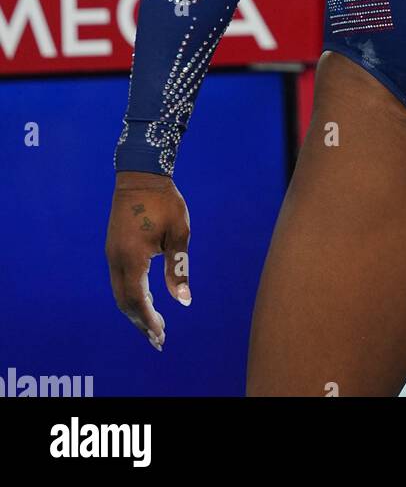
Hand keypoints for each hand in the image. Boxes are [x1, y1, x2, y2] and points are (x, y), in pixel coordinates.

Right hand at [105, 171, 191, 349]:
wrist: (140, 174)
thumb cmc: (165, 202)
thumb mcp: (179, 234)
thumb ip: (178, 268)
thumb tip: (184, 301)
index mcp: (132, 258)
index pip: (137, 300)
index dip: (148, 320)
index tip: (161, 336)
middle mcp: (116, 259)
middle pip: (124, 302)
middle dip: (141, 322)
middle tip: (159, 339)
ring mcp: (112, 254)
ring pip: (119, 293)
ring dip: (135, 310)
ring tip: (153, 325)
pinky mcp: (113, 249)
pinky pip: (119, 280)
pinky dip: (130, 296)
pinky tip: (146, 299)